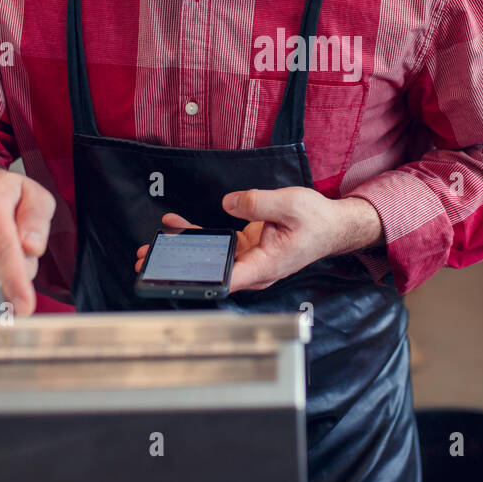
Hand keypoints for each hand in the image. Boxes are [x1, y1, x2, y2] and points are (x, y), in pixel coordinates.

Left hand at [134, 188, 381, 291]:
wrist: (333, 226)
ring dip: (184, 251)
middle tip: (149, 260)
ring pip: (212, 259)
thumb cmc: (317, 220)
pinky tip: (178, 226)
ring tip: (154, 245)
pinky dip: (199, 236)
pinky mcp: (248, 250)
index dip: (200, 279)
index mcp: (266, 265)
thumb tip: (228, 203)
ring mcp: (251, 260)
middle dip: (181, 266)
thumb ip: (257, 202)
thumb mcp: (290, 204)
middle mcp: (255, 269)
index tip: (175, 277)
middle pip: (212, 272)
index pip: (227, 278)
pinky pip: (219, 246)